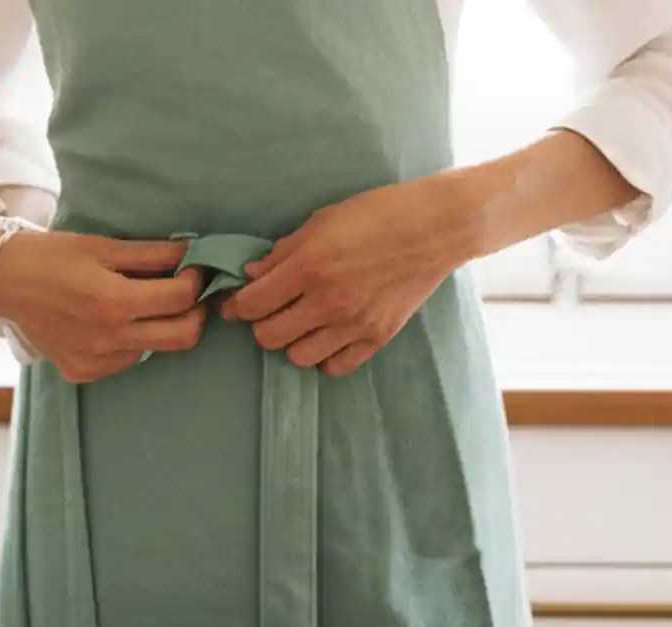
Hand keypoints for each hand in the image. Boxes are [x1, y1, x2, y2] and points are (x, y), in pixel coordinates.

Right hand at [0, 230, 203, 383]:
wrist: (1, 283)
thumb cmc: (50, 257)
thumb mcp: (101, 246)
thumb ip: (151, 254)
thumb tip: (192, 253)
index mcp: (113, 303)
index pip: (180, 299)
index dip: (196, 280)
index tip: (194, 269)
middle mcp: (107, 339)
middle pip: (182, 337)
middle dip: (194, 313)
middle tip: (186, 293)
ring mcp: (95, 361)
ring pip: (154, 349)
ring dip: (158, 326)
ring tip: (139, 301)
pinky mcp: (83, 372)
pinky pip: (125, 359)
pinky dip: (130, 340)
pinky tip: (110, 320)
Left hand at [222, 173, 487, 376]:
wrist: (436, 227)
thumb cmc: (378, 214)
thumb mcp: (322, 221)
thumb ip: (282, 252)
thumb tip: (251, 275)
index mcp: (309, 267)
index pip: (251, 305)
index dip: (235, 307)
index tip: (235, 304)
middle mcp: (328, 301)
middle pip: (269, 337)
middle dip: (261, 325)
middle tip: (269, 311)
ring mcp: (354, 324)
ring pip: (299, 357)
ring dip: (292, 342)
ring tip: (300, 323)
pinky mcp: (377, 337)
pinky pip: (336, 366)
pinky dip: (325, 356)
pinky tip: (327, 336)